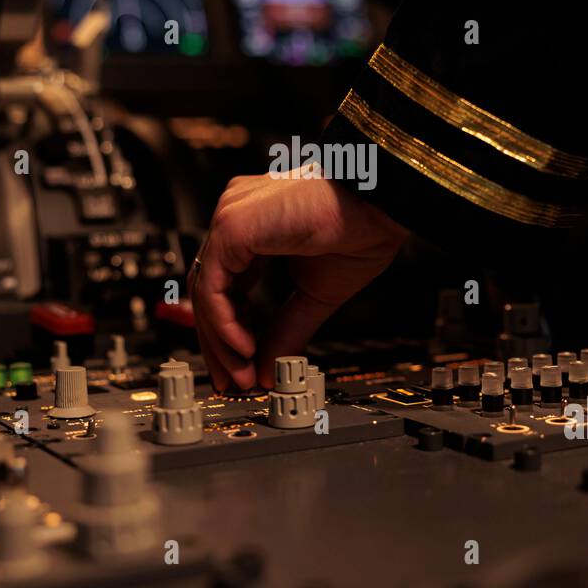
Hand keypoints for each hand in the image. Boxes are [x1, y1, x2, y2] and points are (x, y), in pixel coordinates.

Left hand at [188, 171, 407, 390]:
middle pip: (207, 290)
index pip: (223, 287)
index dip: (229, 332)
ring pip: (204, 289)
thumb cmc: (359, 230)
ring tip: (242, 374)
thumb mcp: (315, 296)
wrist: (383, 204)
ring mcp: (231, 217)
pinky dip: (225, 322)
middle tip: (233, 382)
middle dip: (219, 343)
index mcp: (252, 228)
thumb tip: (267, 369)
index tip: (242, 367)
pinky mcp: (233, 225)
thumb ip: (286, 330)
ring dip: (221, 340)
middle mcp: (235, 217)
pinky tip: (246, 348)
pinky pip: (213, 284)